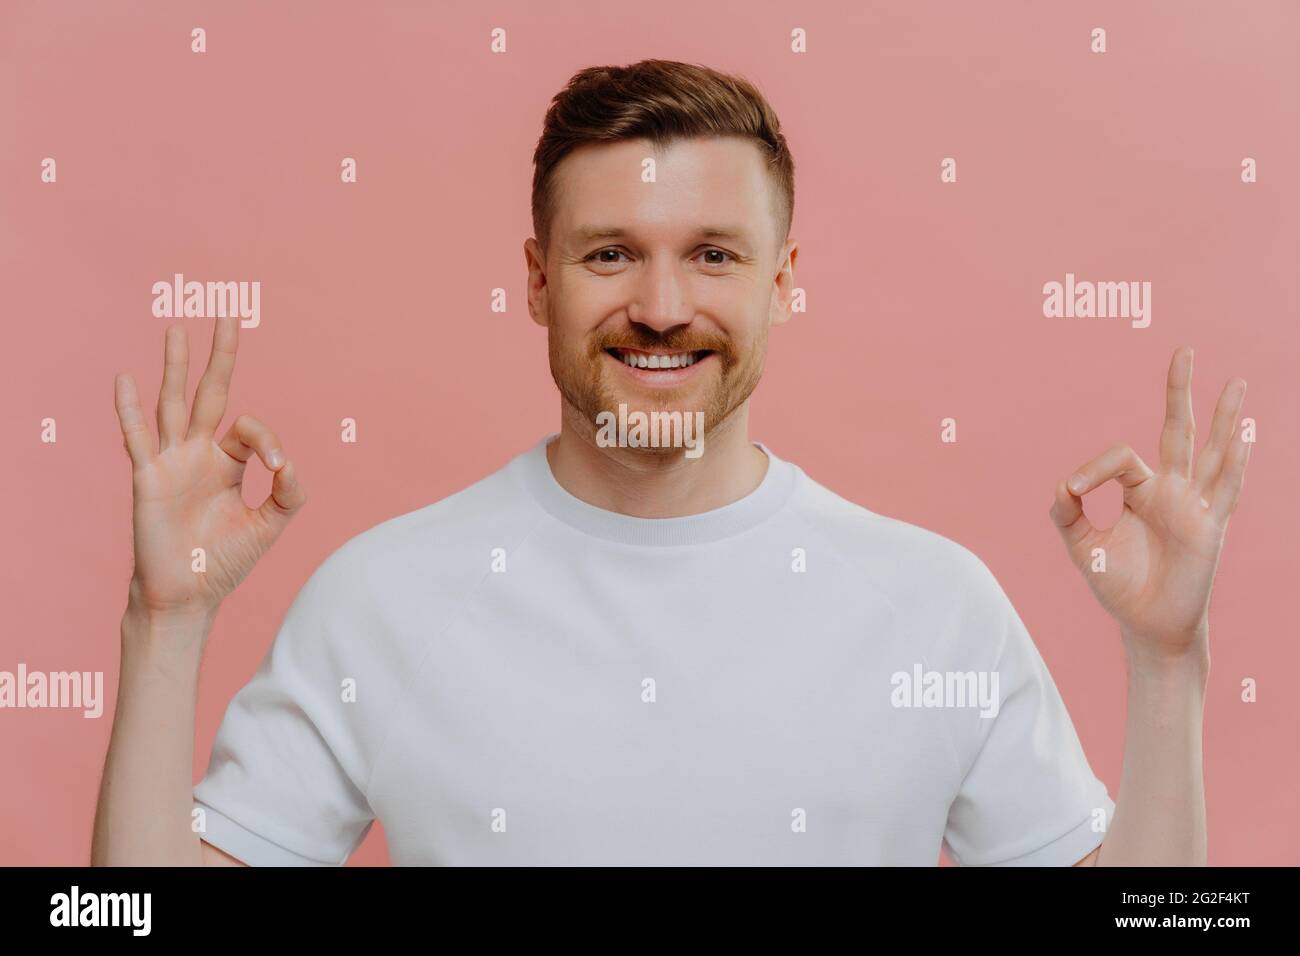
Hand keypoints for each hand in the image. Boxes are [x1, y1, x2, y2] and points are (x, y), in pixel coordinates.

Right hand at [114, 316, 305, 618]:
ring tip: (177, 329)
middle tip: (227, 315)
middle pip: (210, 393)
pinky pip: (137, 439)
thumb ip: (289, 494)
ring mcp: (171, 462)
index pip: (251, 430)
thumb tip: (291, 465)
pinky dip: (130, 410)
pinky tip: (126, 379)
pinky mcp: (148, 479)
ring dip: (175, 367)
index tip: (280, 472)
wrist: (187, 595)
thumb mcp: (269, 525)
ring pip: (173, 404)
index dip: (270, 443)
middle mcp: (198, 454)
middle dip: (220, 356)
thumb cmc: (223, 561)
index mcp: (228, 462)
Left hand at [1049, 346, 1249, 662]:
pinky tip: (1245, 433)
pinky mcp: (1210, 528)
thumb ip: (1069, 516)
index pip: (1120, 459)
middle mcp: (1172, 491)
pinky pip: (1227, 490)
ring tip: (1236, 382)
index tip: (1072, 490)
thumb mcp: (1084, 547)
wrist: (1147, 625)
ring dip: (1224, 417)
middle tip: (1182, 351)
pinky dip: (1237, 462)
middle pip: (1178, 431)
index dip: (1093, 469)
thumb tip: (1060, 486)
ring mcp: (1195, 506)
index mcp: (1141, 492)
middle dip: (1179, 392)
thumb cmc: (1120, 586)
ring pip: (1213, 451)